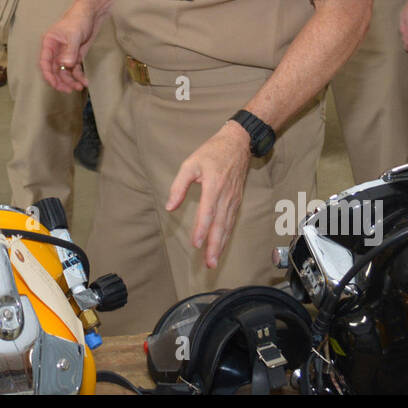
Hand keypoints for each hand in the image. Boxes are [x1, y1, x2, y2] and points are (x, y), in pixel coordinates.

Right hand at [39, 5, 96, 92]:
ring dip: (71, 81)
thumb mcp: (74, 35)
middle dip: (61, 81)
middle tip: (68, 90)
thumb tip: (65, 65)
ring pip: (64, 72)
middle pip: (54, 70)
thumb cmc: (79, 19)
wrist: (92, 13)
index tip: (55, 84)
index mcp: (49, 43)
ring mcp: (65, 54)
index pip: (45, 62)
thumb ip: (69, 51)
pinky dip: (79, 76)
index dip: (48, 75)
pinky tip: (84, 82)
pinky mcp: (75, 56)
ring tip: (79, 87)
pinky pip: (74, 69)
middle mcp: (56, 50)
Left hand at [166, 121, 251, 267]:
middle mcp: (225, 196)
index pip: (208, 212)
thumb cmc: (212, 152)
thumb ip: (179, 186)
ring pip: (227, 226)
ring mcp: (233, 199)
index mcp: (214, 186)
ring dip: (221, 244)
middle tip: (209, 263)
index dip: (202, 229)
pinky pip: (231, 221)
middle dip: (214, 246)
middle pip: (220, 225)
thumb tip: (170, 206)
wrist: (237, 144)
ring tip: (214, 260)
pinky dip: (226, 235)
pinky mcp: (236, 200)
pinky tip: (221, 244)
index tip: (196, 244)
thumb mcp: (190, 163)